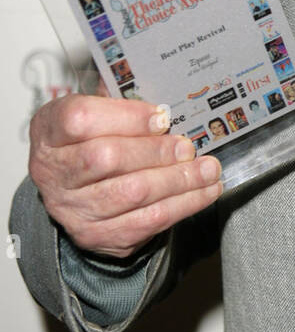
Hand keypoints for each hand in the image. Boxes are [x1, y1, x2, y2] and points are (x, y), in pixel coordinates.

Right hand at [28, 93, 222, 258]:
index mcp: (49, 130)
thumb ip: (121, 100)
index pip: (81, 119)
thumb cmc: (88, 141)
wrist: (71, 189)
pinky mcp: (96, 234)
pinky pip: (146, 222)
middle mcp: (53, 171)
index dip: (127, 117)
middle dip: (157, 151)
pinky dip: (183, 205)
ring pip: (132, 193)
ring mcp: (72, 207)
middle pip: (107, 158)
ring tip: (207, 169)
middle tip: (188, 146)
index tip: (162, 117)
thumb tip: (166, 97)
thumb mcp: (94, 112)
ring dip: (179, 180)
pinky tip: (203, 191)